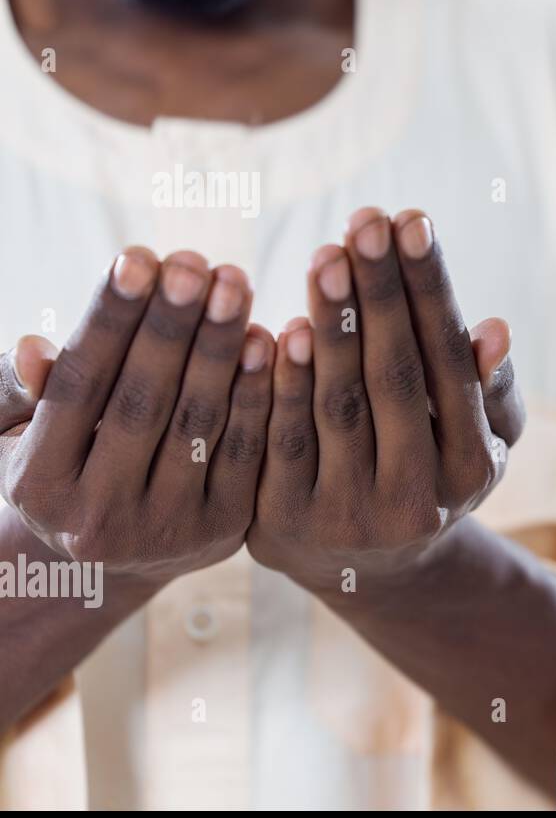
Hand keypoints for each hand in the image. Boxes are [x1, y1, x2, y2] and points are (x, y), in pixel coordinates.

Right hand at [0, 250, 274, 585]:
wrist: (118, 558)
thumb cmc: (67, 466)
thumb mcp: (22, 435)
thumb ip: (25, 391)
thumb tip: (34, 348)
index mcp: (38, 488)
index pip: (79, 386)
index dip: (110, 320)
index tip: (137, 258)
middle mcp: (98, 517)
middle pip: (142, 400)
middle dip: (171, 325)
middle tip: (194, 262)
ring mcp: (166, 529)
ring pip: (198, 421)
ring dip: (220, 345)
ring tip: (233, 283)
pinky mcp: (225, 529)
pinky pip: (247, 447)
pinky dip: (258, 390)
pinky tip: (268, 338)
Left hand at [246, 207, 525, 591]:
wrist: (367, 570)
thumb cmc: (432, 474)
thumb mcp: (478, 442)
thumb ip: (489, 389)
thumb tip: (493, 329)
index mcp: (471, 469)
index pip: (448, 362)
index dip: (429, 290)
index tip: (413, 221)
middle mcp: (416, 500)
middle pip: (396, 377)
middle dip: (379, 292)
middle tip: (364, 219)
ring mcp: (347, 516)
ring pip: (338, 405)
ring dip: (330, 324)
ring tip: (327, 254)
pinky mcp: (281, 525)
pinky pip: (279, 439)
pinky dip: (280, 382)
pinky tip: (281, 326)